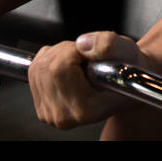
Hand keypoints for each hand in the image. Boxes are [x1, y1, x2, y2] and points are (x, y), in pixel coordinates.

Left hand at [28, 31, 155, 129]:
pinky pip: (34, 70)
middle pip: (47, 66)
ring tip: (79, 64)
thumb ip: (107, 44)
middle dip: (65, 51)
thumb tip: (82, 44)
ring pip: (38, 66)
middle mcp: (64, 116)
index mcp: (84, 109)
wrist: (125, 84)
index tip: (90, 57)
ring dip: (57, 54)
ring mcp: (50, 114)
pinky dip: (49, 60)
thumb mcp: (126, 50)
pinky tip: (68, 68)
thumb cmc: (127, 69)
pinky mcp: (41, 108)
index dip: (74, 51)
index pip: (60, 67)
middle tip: (85, 58)